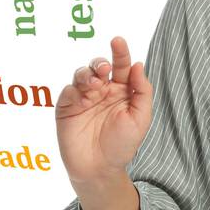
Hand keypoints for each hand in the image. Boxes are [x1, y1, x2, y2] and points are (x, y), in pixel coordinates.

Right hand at [55, 36, 153, 185]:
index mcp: (122, 90)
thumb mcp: (141, 118)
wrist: (100, 169)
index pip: (122, 66)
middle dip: (100, 61)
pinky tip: (84, 97)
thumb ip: (142, 91)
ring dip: (87, 74)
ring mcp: (84, 98)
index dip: (120, 52)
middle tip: (104, 68)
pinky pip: (68, 91)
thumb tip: (138, 64)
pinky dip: (75, 89)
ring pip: (82, 74)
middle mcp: (102, 90)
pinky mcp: (67, 107)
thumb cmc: (122, 144)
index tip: (118, 41)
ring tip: (96, 84)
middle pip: (99, 66)